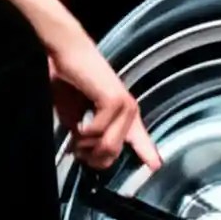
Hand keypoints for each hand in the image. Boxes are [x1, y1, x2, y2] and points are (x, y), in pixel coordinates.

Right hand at [50, 42, 162, 172]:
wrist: (65, 53)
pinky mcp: (114, 101)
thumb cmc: (68, 81)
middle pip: (114, 153)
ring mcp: (123, 106)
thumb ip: (85, 137)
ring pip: (108, 146)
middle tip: (77, 151)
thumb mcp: (77, 117)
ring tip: (75, 137)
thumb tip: (86, 156)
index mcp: (122, 113)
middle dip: (92, 157)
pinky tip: (77, 123)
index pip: (138, 138)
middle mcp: (128, 110)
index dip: (146, 153)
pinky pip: (96, 133)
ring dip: (85, 146)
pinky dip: (82, 132)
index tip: (154, 166)